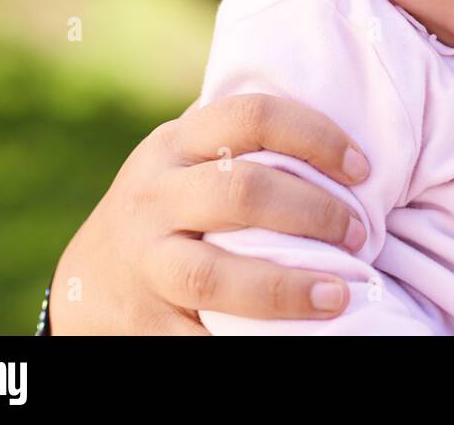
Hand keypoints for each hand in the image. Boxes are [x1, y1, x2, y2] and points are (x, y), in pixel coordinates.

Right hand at [49, 93, 370, 333]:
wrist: (91, 279)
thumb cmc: (172, 204)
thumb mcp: (190, 157)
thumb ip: (245, 139)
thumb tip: (347, 123)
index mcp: (176, 144)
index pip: (253, 117)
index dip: (317, 137)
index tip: (363, 169)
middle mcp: (154, 196)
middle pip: (242, 192)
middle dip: (314, 212)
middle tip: (359, 234)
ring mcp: (144, 261)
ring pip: (214, 274)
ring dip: (285, 287)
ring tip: (339, 295)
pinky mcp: (143, 322)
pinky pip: (199, 334)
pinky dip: (251, 337)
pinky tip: (295, 336)